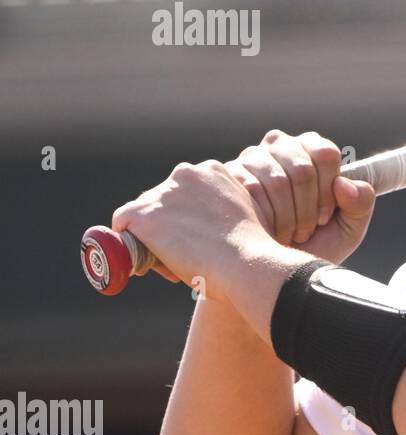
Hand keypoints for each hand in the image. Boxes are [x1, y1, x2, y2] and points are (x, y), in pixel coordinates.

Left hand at [111, 159, 276, 299]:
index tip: (199, 238)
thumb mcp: (247, 215)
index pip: (185, 192)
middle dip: (169, 225)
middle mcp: (184, 174)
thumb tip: (220, 227)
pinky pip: (123, 228)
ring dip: (153, 236)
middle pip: (162, 201)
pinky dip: (131, 246)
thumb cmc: (253, 249)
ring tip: (175, 261)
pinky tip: (151, 261)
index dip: (188, 217)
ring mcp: (161, 194)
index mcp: (212, 171)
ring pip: (144, 216)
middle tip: (187, 253)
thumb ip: (228, 210)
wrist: (246, 263)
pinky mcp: (141, 214)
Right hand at [223, 129, 375, 265]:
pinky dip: (264, 219)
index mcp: (312, 149)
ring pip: (276, 181)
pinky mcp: (228, 175)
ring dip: (286, 217)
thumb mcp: (348, 228)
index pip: (325, 153)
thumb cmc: (315, 244)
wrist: (274, 269)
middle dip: (307, 208)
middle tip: (306, 230)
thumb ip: (360, 204)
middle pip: (302, 168)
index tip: (325, 217)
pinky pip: (250, 191)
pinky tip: (265, 231)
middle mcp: (281, 145)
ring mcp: (251, 157)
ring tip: (288, 234)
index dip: (328, 190)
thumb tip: (344, 185)